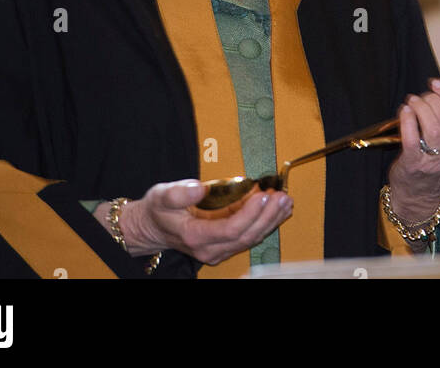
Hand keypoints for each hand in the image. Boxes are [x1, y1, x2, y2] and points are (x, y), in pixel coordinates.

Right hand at [105, 180, 292, 265]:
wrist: (153, 228)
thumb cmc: (158, 210)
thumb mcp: (162, 195)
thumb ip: (179, 193)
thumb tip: (198, 188)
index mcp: (194, 236)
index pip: (229, 230)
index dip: (250, 214)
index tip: (263, 195)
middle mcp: (208, 249)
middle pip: (246, 237)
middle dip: (267, 216)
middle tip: (282, 196)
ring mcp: (217, 251)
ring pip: (251, 239)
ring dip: (271, 220)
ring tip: (286, 201)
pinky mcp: (224, 247)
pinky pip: (249, 237)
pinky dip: (266, 223)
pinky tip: (279, 211)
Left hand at [386, 66, 439, 222]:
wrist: (420, 192)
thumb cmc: (437, 156)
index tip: (437, 82)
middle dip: (431, 99)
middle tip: (421, 97)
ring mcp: (437, 161)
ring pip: (433, 126)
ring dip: (419, 107)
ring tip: (411, 102)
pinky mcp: (416, 165)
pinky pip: (412, 139)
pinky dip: (407, 121)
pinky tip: (404, 111)